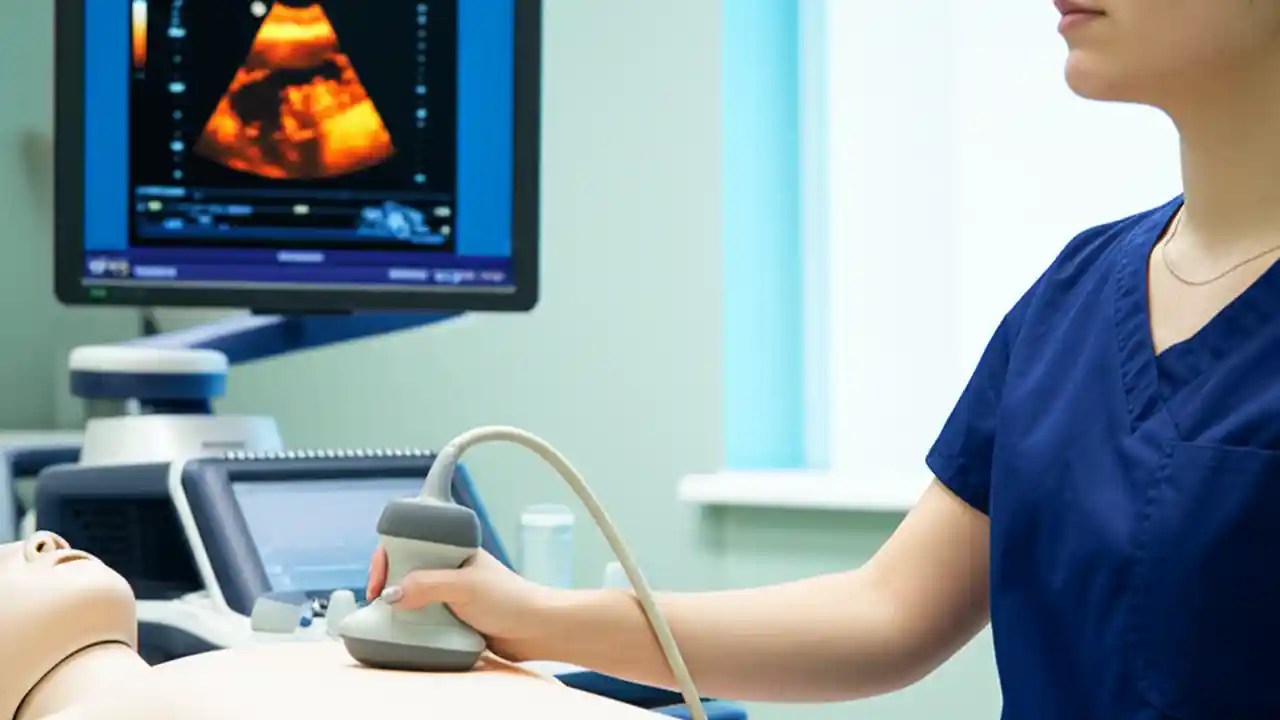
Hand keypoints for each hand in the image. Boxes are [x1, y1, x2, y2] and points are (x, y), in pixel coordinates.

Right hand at [365, 546, 560, 662]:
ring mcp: (450, 593)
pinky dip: (411, 622)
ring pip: (413, 594)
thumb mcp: (465, 586)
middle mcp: (449, 568)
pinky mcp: (452, 616)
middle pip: (406, 569)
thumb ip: (428, 585)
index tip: (378, 578)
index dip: (388, 556)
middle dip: (388, 582)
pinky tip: (402, 629)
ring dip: (399, 604)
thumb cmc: (510, 599)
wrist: (536, 630)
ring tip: (386, 617)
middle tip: (378, 600)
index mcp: (453, 548)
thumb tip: (391, 594)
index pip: (410, 542)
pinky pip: (423, 616)